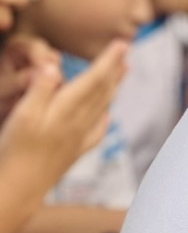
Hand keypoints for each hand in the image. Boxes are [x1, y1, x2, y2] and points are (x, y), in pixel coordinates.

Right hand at [0, 40, 127, 195]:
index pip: (94, 79)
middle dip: (115, 70)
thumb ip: (40, 89)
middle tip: (127, 52)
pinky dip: (104, 116)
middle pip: (103, 91)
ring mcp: (79, 138)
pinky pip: (97, 130)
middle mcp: (79, 123)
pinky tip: (106, 115)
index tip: (122, 43)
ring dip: (113, 87)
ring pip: (102, 107)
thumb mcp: (21, 115)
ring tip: (122, 73)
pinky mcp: (74, 152)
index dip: (109, 60)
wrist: (19, 189)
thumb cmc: (15, 150)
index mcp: (67, 110)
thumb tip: (55, 66)